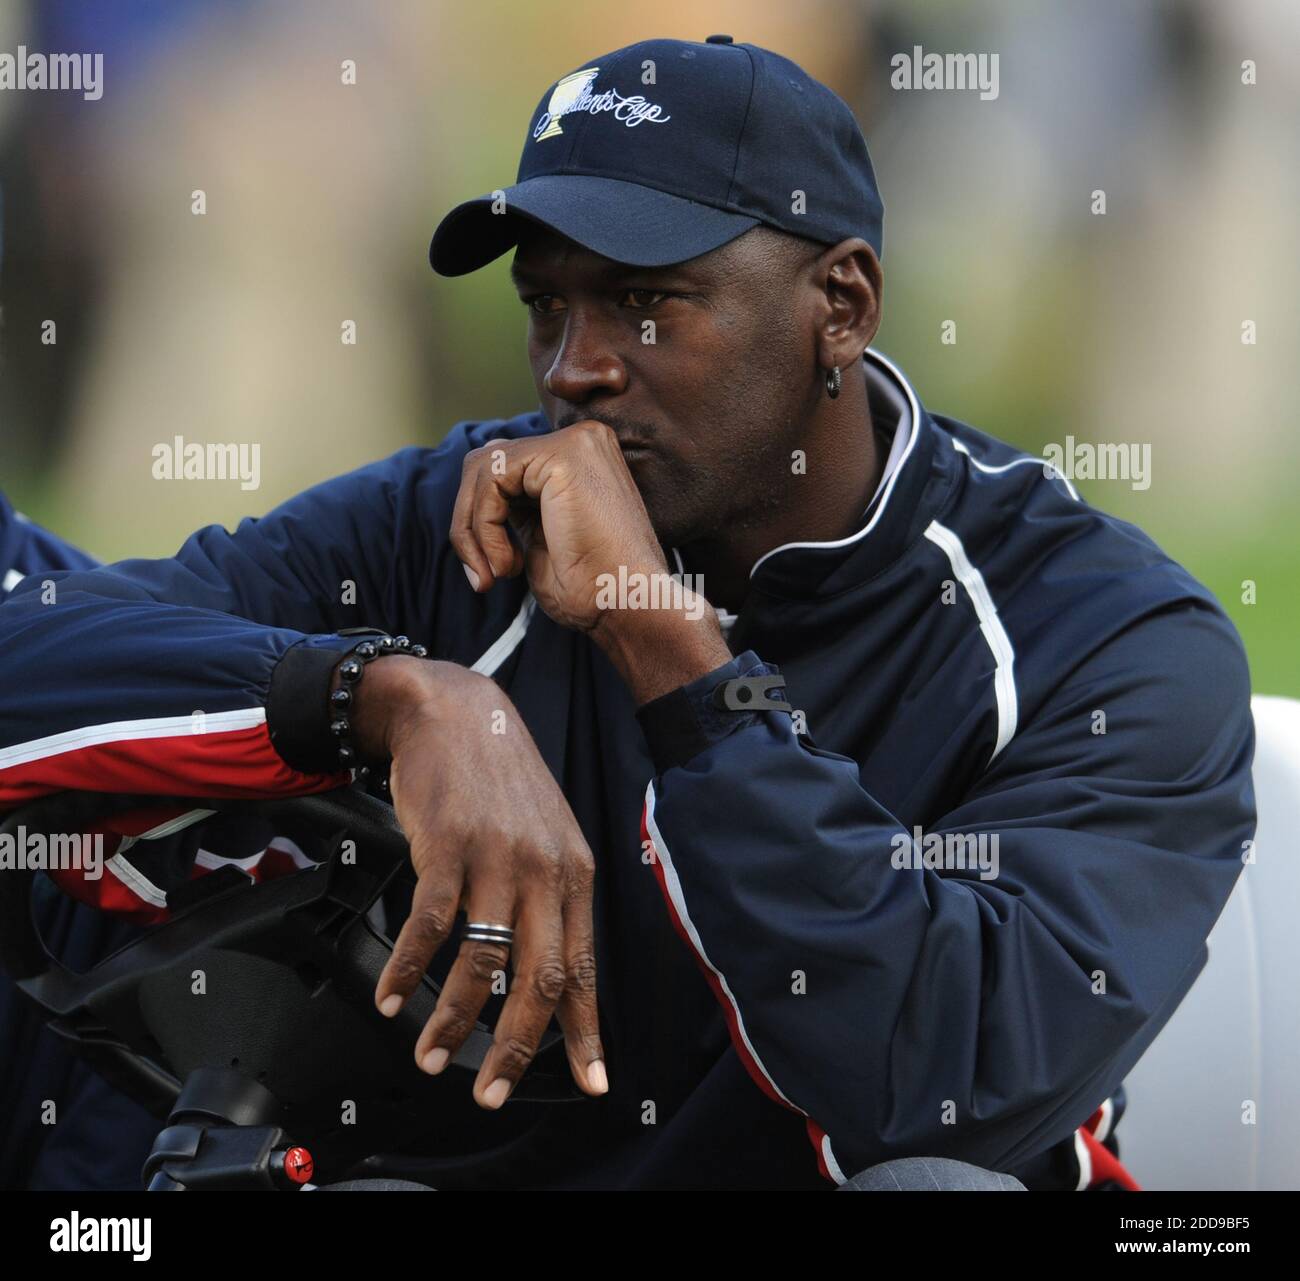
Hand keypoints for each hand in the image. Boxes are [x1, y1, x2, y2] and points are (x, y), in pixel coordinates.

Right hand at [354, 655, 606, 1107]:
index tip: (590, 1083)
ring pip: (483, 964)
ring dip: (453, 1021)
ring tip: (431, 1053)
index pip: (584, 969)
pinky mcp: (447, 847)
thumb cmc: (500, 780)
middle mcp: (543, 871)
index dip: (587, 1033)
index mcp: (574, 874)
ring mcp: (496, 859)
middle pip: (539, 981)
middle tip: (491, 1092)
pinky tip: (394, 995)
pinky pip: (430, 926)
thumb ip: (550, 898)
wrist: (455, 712)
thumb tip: (546, 970)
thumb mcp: (546, 836)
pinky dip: (409, 970)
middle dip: (515, 1049)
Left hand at [451, 420, 667, 634]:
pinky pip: (491, 480)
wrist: (628, 606)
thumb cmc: (592, 589)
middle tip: (484, 577)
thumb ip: (514, 508)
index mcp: (581, 459)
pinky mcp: (562, 454)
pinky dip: (484, 527)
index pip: (505, 470)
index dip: (482, 522)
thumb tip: (472, 498)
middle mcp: (582, 441)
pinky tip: (509, 564)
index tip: (490, 575)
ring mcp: (574, 442)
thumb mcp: (540, 538)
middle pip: (488, 461)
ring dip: (474, 530)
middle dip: (470, 522)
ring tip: (500, 573)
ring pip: (482, 469)